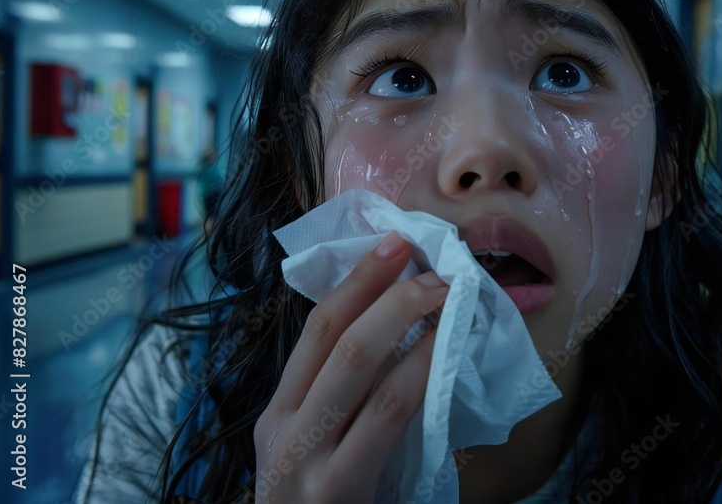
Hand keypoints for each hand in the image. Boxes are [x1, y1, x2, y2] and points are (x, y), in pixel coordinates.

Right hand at [253, 232, 447, 502]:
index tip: (393, 242)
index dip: (355, 280)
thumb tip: (403, 333)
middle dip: (382, 288)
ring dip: (406, 320)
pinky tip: (443, 352)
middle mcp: (281, 431)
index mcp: (277, 414)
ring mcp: (305, 463)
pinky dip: (420, 372)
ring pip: (358, 367)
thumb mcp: (321, 451)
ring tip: (444, 294)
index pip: (313, 329)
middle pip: (333, 337)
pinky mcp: (336, 491)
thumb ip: (345, 402)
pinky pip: (387, 416)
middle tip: (426, 259)